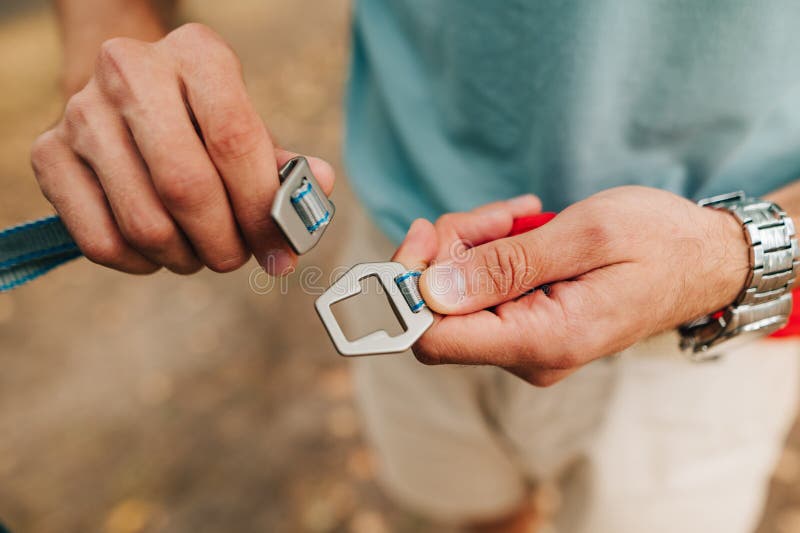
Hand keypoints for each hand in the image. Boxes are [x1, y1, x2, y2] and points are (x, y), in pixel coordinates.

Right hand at [31, 23, 333, 275]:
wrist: (127, 95)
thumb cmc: (202, 121)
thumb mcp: (247, 127)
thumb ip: (282, 165)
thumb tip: (317, 187)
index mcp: (197, 54)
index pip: (235, 139)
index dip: (262, 208)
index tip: (282, 250)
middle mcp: (131, 70)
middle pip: (187, 186)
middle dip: (225, 243)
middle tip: (237, 257)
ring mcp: (82, 112)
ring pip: (145, 223)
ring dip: (186, 258)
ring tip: (201, 252)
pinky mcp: (48, 153)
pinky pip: (101, 241)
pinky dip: (141, 264)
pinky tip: (160, 251)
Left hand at [395, 187, 749, 385]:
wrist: (703, 259)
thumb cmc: (657, 242)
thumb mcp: (585, 236)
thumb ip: (505, 265)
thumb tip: (430, 290)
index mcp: (542, 340)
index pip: (433, 339)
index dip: (407, 288)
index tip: (422, 233)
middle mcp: (527, 354)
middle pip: (440, 308)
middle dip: (452, 249)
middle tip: (500, 213)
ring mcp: (526, 342)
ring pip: (459, 293)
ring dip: (475, 243)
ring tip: (522, 215)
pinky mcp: (528, 325)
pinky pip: (482, 289)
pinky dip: (491, 251)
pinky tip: (523, 227)